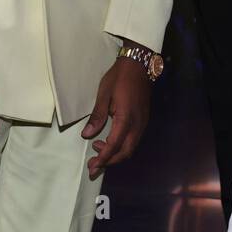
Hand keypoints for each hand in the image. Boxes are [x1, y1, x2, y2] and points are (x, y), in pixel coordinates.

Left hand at [83, 54, 151, 178]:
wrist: (139, 65)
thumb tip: (87, 135)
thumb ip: (97, 116)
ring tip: (98, 149)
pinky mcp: (143, 120)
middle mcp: (137, 124)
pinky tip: (110, 140)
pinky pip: (134, 139)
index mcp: (126, 118)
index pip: (114, 145)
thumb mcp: (104, 94)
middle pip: (125, 152)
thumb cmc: (119, 77)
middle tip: (94, 164)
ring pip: (131, 147)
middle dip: (110, 161)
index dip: (103, 158)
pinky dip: (122, 146)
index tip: (93, 166)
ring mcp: (142, 122)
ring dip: (115, 153)